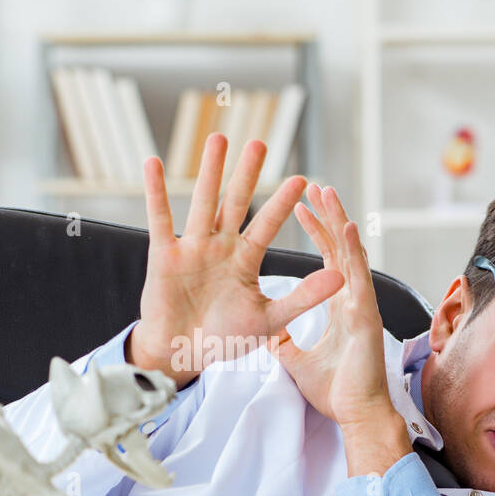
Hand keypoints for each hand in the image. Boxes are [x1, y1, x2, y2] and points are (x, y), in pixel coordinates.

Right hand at [128, 134, 344, 387]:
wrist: (182, 356)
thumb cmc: (224, 339)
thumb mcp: (269, 320)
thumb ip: (303, 297)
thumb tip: (341, 276)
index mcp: (244, 261)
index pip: (267, 226)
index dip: (282, 204)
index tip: (301, 179)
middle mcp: (220, 248)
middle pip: (235, 204)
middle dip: (247, 174)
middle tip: (259, 143)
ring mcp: (192, 248)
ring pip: (202, 203)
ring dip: (209, 172)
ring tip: (218, 139)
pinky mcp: (164, 255)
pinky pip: (160, 219)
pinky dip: (155, 192)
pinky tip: (153, 163)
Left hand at [272, 185, 410, 474]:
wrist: (355, 414)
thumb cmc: (336, 390)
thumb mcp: (297, 360)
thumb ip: (285, 341)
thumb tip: (269, 332)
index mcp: (339, 305)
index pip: (326, 259)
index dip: (316, 233)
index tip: (301, 208)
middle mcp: (352, 298)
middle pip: (338, 247)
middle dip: (327, 216)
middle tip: (315, 186)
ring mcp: (360, 304)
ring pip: (349, 254)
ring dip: (339, 221)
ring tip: (327, 192)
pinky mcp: (364, 315)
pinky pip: (357, 277)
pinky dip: (351, 251)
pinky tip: (345, 226)